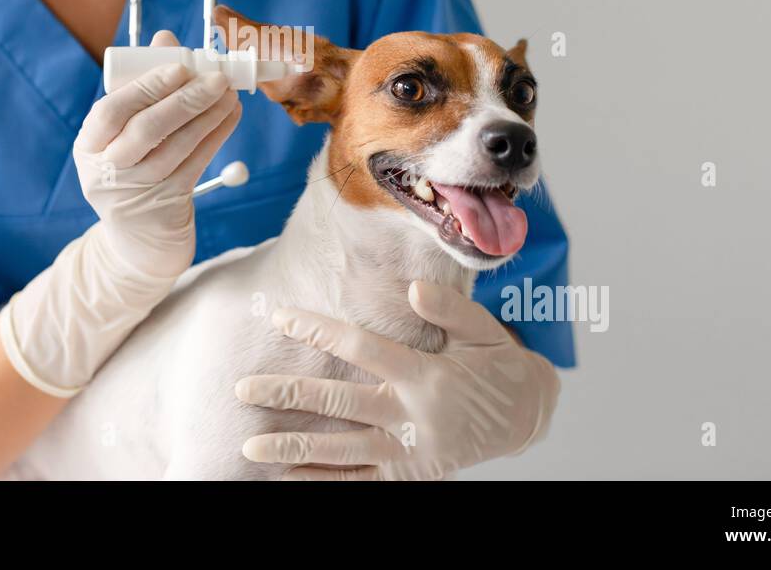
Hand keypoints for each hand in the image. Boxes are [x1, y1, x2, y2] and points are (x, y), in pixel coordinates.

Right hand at [73, 29, 241, 278]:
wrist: (140, 234)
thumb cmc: (132, 165)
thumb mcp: (125, 132)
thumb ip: (142, 85)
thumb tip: (166, 38)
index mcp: (89, 145)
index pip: (111, 112)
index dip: (146, 87)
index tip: (180, 67)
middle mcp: (107, 170)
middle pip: (146, 130)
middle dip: (185, 100)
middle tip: (217, 78)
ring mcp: (137, 192)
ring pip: (176, 148)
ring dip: (208, 116)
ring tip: (231, 94)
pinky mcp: (166, 204)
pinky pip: (195, 164)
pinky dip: (215, 137)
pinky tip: (230, 116)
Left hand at [234, 281, 560, 479]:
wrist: (528, 418)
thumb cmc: (499, 365)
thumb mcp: (485, 331)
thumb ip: (450, 308)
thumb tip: (413, 288)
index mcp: (427, 375)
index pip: (362, 348)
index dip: (318, 331)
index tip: (280, 316)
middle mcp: (414, 415)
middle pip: (340, 405)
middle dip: (288, 397)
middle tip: (242, 390)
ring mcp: (409, 451)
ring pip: (342, 450)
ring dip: (293, 449)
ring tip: (250, 446)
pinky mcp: (410, 475)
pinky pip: (359, 482)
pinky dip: (323, 481)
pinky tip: (286, 478)